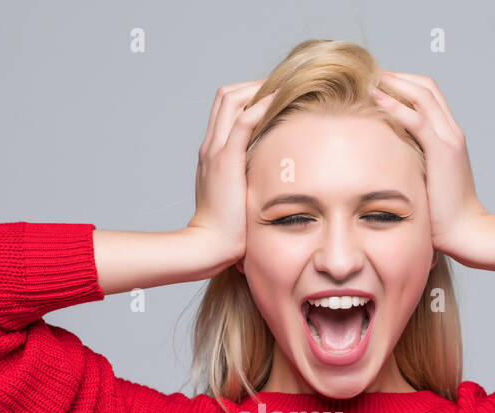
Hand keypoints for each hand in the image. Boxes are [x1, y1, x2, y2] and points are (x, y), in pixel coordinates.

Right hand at [186, 79, 278, 267]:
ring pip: (232, 100)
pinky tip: (280, 99)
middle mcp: (211, 146)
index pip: (226, 108)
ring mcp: (215, 152)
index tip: (276, 97)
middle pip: (227, 96)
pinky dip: (260, 105)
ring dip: (259, 88)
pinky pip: (242, 122)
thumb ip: (248, 182)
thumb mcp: (238, 198)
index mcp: (212, 153)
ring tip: (285, 85)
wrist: (209, 246)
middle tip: (284, 85)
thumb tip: (271, 178)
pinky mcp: (225, 161)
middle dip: (256, 85)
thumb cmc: (227, 230)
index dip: (249, 96)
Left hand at [370, 71, 489, 264]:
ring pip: (423, 95)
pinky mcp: (442, 151)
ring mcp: (449, 139)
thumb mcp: (424, 179)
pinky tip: (377, 98)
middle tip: (369, 73)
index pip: (428, 95)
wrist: (464, 230)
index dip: (403, 83)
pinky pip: (418, 120)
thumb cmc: (441, 213)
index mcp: (448, 136)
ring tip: (369, 78)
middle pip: (426, 86)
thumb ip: (411, 162)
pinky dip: (396, 106)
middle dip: (397, 76)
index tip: (377, 83)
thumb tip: (385, 159)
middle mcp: (451, 131)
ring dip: (395, 83)